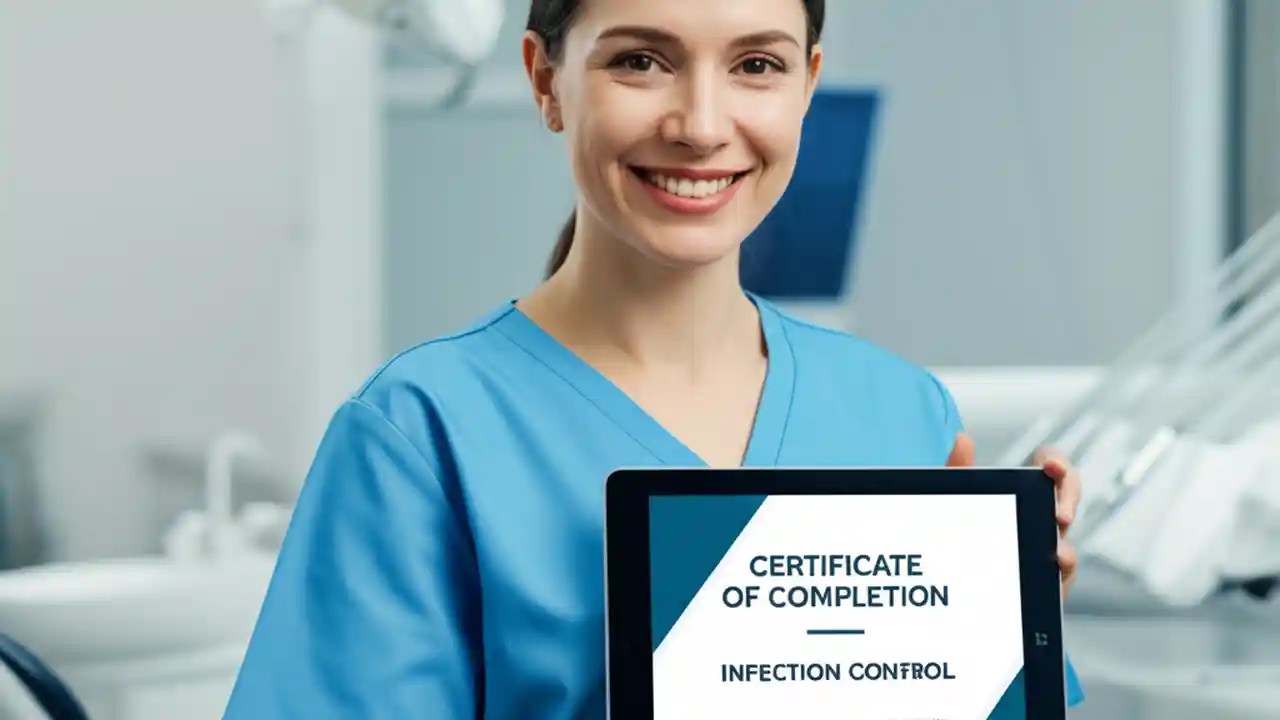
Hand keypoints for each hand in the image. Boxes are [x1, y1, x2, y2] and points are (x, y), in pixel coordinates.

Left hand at [946, 434, 1081, 599]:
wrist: (957, 587)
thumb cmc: (962, 535)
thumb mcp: (955, 501)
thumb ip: (957, 472)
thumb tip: (962, 438)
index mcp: (1024, 490)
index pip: (1050, 466)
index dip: (1058, 462)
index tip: (1052, 467)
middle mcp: (1041, 517)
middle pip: (1069, 498)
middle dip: (1069, 500)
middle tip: (1059, 515)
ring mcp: (1047, 548)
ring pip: (1068, 542)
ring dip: (1065, 544)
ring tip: (1057, 550)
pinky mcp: (1046, 580)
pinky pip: (1063, 573)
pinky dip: (1063, 566)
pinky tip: (1056, 563)